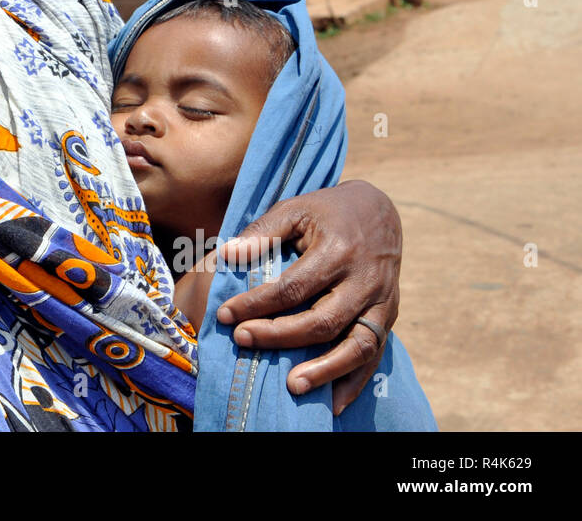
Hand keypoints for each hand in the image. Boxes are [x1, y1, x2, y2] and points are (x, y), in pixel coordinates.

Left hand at [214, 180, 401, 414]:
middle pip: (323, 320)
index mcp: (339, 251)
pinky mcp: (389, 317)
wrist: (379, 211)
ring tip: (292, 387)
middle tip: (242, 341)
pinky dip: (355, 382)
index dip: (257, 304)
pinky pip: (375, 356)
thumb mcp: (295, 209)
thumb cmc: (326, 212)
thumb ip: (263, 231)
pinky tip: (333, 405)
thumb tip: (228, 255)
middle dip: (280, 336)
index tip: (224, 315)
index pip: (293, 287)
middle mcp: (365, 280)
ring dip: (325, 370)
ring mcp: (382, 302)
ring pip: (357, 346)